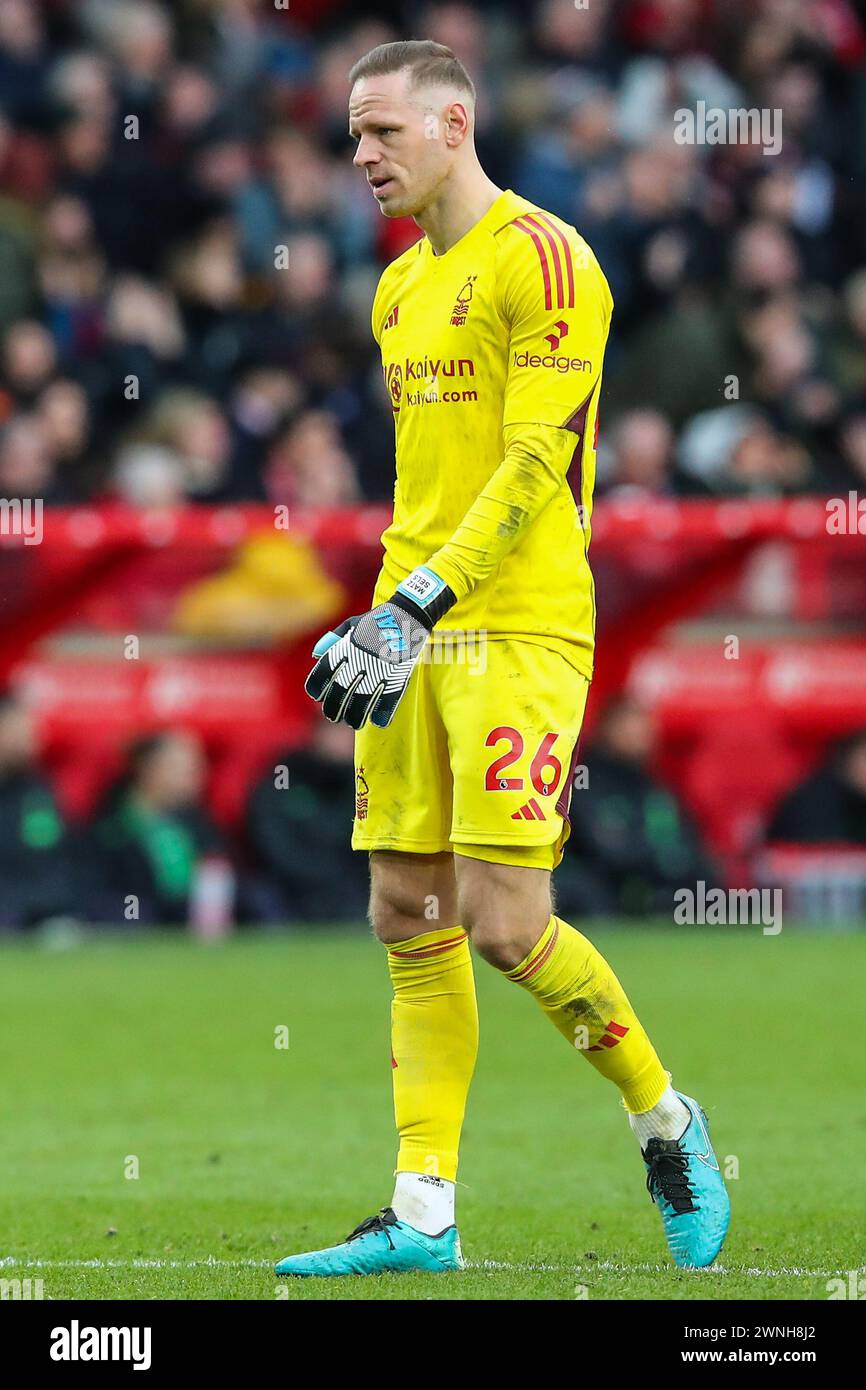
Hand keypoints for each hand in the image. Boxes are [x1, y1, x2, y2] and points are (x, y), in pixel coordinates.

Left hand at [305, 566, 454, 729]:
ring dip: (354, 717)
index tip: (318, 696)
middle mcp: (358, 663)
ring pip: (361, 704)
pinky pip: (387, 703)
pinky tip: (377, 721)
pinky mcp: (396, 678)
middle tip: (333, 716)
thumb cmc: (377, 619)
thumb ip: (332, 640)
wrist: (407, 615)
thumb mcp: (351, 624)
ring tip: (353, 722)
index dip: (317, 689)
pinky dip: (382, 715)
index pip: (323, 674)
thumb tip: (315, 655)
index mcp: (345, 649)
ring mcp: (377, 672)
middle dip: (333, 709)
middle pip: (339, 694)